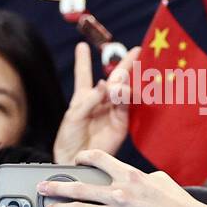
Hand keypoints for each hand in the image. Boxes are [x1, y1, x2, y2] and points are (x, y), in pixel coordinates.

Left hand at [38, 149, 206, 206]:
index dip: (83, 158)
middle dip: (56, 187)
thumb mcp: (160, 180)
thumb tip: (126, 180)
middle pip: (79, 188)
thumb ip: (139, 178)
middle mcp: (121, 194)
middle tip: (42, 187)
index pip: (98, 159)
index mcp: (130, 175)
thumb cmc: (178, 203)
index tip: (75, 161)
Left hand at [53, 43, 139, 165]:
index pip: (84, 74)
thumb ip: (89, 99)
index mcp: (84, 97)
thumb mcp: (73, 115)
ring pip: (122, 91)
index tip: (82, 46)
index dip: (83, 60)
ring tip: (119, 82)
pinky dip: (125, 98)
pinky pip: (125, 106)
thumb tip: (104, 84)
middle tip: (137, 51)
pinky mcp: (121, 123)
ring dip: (123, 83)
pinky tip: (122, 92)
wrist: (75, 159)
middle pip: (114, 79)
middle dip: (125, 64)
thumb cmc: (69, 138)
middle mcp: (100, 101)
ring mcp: (112, 111)